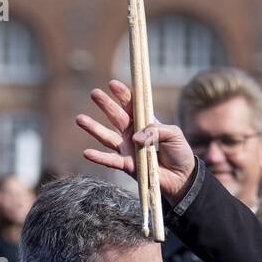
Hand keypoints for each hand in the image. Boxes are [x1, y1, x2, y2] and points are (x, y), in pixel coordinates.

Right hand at [75, 80, 196, 203]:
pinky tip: (86, 152)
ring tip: (80, 118)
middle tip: (94, 93)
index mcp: (145, 122)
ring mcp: (127, 149)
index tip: (112, 84)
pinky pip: (110, 161)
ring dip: (93, 128)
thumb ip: (156, 131)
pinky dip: (98, 157)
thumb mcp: (173, 134)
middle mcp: (132, 133)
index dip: (122, 94)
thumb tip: (135, 137)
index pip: (131, 105)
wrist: (182, 177)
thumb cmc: (179, 152)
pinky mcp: (127, 166)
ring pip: (107, 137)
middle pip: (116, 116)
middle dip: (105, 104)